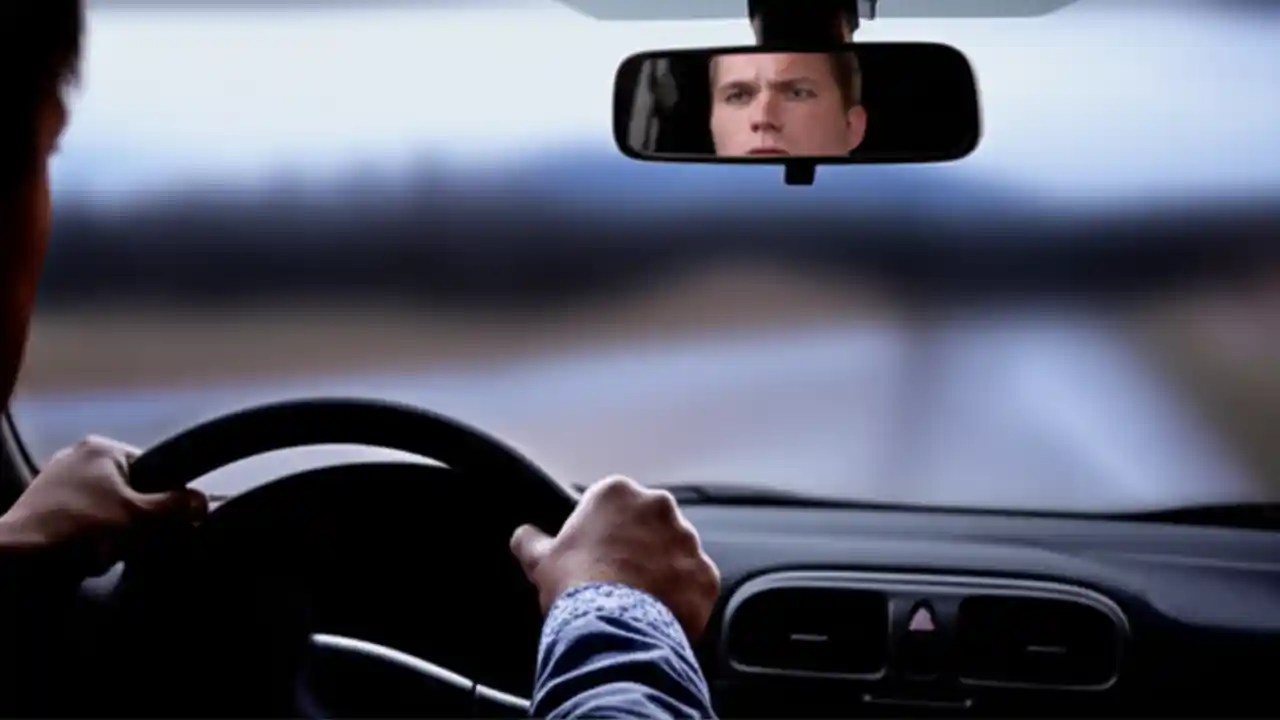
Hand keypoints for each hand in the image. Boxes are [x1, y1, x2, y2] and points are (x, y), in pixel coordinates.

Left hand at [0, 436, 206, 575]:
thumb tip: (202, 501)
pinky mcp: (39, 503)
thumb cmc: (82, 529)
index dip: (164, 498)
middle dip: (136, 516)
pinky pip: (81, 516)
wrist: (19, 557)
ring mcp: (54, 478)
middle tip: (135, 539)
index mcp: (102, 447)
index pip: (154, 468)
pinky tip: (86, 552)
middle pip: (130, 488)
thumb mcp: (141, 517)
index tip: (163, 523)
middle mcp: (76, 454)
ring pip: (105, 505)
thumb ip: (177, 506)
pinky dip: (89, 533)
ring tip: (108, 549)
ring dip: (113, 528)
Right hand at [510, 476, 720, 641]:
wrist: (611, 627)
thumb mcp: (541, 559)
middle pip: (650, 524)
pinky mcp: (706, 574)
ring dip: (663, 569)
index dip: (604, 530)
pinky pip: (695, 582)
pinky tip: (661, 612)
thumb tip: (522, 535)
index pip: (614, 504)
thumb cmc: (574, 584)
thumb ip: (532, 540)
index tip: (597, 553)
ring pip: (676, 552)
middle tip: (619, 576)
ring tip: (640, 598)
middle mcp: (659, 507)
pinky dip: (683, 595)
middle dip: (639, 545)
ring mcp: (687, 540)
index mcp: (618, 492)